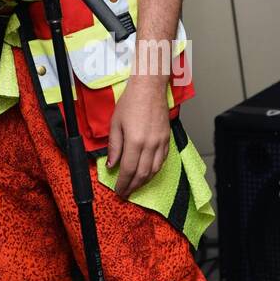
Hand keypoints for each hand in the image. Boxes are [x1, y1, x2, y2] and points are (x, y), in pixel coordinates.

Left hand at [106, 77, 170, 197]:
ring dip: (144, 181)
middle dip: (133, 186)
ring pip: (154, 170)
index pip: (128, 170)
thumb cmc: (130, 102)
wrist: (149, 88)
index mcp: (135, 141)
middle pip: (142, 174)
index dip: (123, 183)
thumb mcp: (115, 124)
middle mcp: (150, 144)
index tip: (118, 191)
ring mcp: (160, 142)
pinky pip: (162, 160)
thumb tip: (112, 165)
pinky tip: (148, 173)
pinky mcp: (167, 139)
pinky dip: (154, 170)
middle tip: (125, 192)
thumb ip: (114, 146)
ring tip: (135, 186)